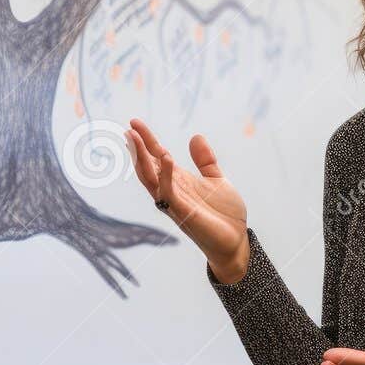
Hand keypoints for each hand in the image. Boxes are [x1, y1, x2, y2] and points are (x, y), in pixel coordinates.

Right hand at [127, 117, 249, 281]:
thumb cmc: (224, 215)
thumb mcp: (217, 180)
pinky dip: (165, 175)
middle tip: (129, 128)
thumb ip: (205, 160)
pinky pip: (169, 192)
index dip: (147, 140)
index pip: (157, 157)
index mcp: (179, 181)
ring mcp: (175, 202)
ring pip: (151, 179)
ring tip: (135, 138)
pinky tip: (167, 157)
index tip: (134, 122)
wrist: (236, 241)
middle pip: (147, 167)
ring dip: (142, 159)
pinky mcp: (184, 212)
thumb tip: (195, 137)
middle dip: (138, 148)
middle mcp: (172, 191)